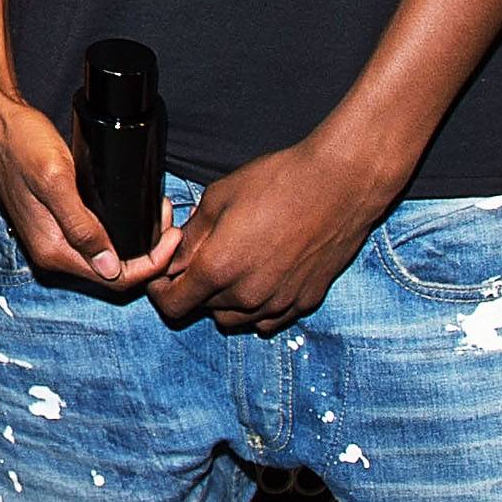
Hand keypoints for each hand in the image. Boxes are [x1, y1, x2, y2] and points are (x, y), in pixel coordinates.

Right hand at [0, 80, 179, 293]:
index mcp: (53, 250)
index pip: (115, 278)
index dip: (151, 263)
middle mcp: (52, 252)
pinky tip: (129, 211)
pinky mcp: (53, 222)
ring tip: (155, 211)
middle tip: (167, 219)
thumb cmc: (20, 143)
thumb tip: (109, 267)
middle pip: (112, 271)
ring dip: (134, 241)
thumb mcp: (55, 179)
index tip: (172, 236)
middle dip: (147, 252)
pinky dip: (117, 230)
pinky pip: (93, 240)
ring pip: (104, 256)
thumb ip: (81, 226)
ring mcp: (51, 238)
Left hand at [147, 134, 393, 333]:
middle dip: (195, 288)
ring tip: (234, 263)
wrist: (340, 185)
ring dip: (224, 300)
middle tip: (204, 255)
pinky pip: (268, 319)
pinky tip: (261, 273)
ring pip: (234, 319)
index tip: (165, 274)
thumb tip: (173, 255)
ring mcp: (279, 303)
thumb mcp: (218, 198)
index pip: (172, 306)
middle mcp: (248, 295)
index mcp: (219, 268)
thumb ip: (191, 236)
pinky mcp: (305, 302)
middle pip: (203, 310)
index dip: (161, 290)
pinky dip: (256, 306)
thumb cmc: (278, 182)